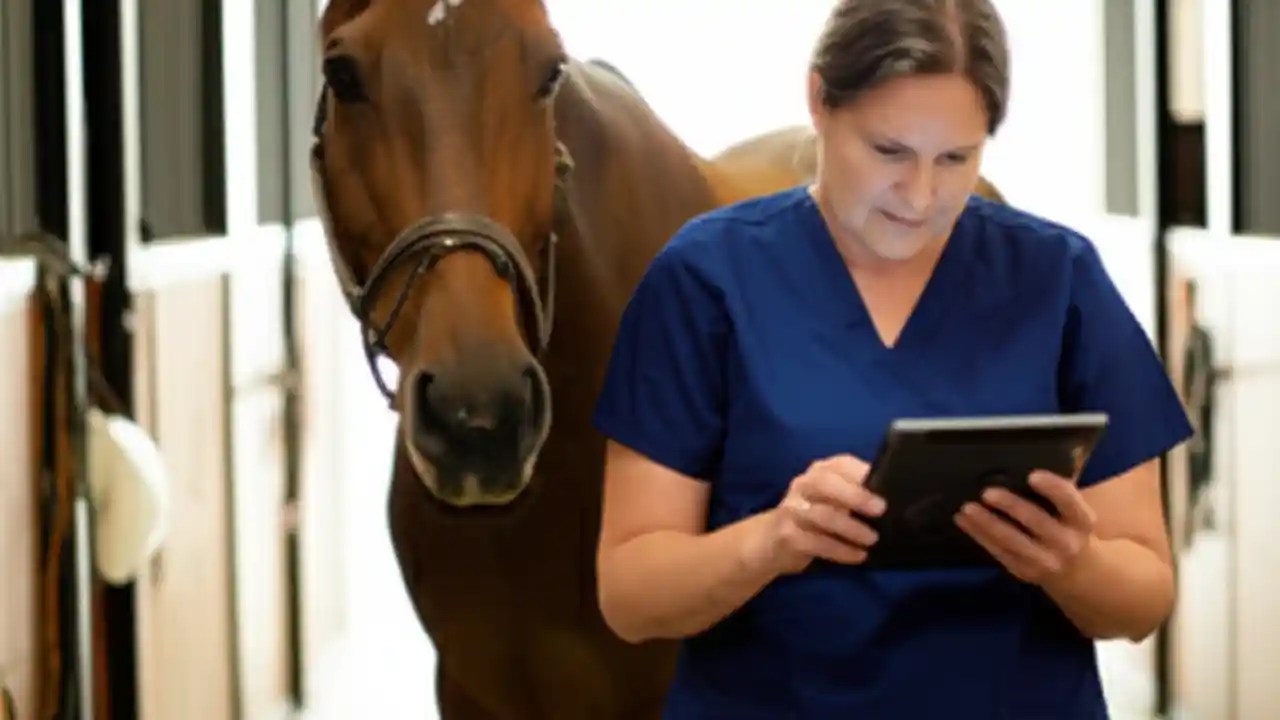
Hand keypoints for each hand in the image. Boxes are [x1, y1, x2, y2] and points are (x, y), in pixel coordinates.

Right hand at [749, 454, 886, 575]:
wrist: (771, 541)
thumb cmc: (814, 517)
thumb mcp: (832, 500)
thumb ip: (856, 494)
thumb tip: (892, 501)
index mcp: (820, 471)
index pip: (840, 464)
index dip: (860, 473)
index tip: (884, 486)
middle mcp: (803, 485)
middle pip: (825, 484)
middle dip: (854, 495)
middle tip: (880, 510)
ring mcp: (792, 510)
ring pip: (821, 515)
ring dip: (850, 528)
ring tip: (872, 539)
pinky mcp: (787, 535)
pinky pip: (815, 542)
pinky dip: (840, 550)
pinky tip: (858, 556)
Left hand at [954, 470, 1096, 584]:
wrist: (1078, 571)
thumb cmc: (1067, 525)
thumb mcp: (1072, 510)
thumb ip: (1057, 489)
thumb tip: (1029, 458)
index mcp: (1082, 520)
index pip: (1069, 501)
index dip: (1052, 488)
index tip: (1032, 475)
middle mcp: (1067, 542)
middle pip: (1037, 522)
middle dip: (1011, 506)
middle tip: (987, 492)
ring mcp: (1046, 561)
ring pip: (1013, 541)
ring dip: (987, 524)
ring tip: (967, 507)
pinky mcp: (1024, 572)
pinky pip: (998, 552)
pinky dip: (979, 535)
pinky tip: (964, 520)